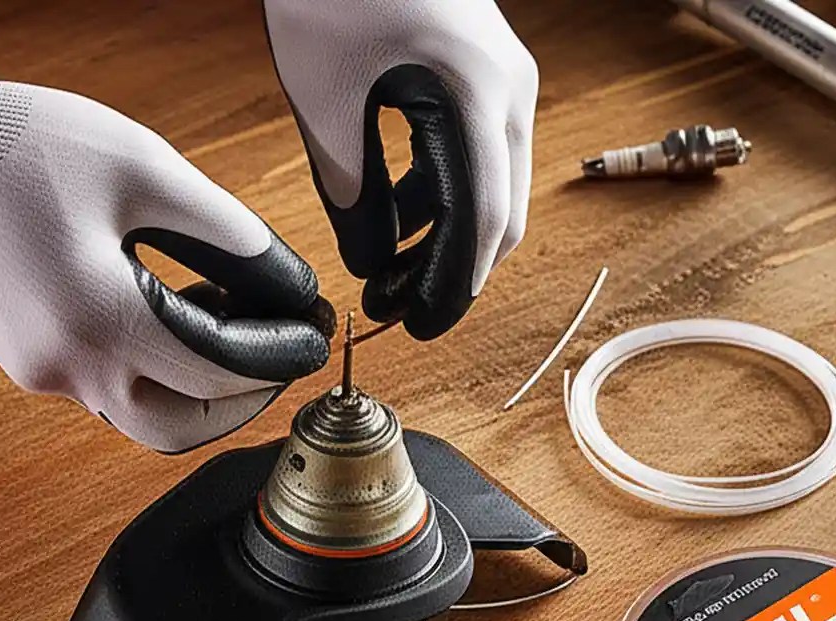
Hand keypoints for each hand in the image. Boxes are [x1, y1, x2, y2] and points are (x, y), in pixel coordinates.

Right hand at [0, 51, 331, 452]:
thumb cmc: (19, 145)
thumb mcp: (144, 170)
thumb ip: (230, 234)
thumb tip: (292, 282)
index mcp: (100, 321)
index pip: (222, 372)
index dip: (281, 355)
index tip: (316, 329)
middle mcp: (66, 368)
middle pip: (184, 425)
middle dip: (246, 397)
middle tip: (285, 351)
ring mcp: (39, 372)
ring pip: (144, 417)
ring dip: (199, 392)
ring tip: (236, 328)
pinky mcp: (24, 361)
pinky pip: (108, 390)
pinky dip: (155, 372)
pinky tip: (178, 318)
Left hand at [265, 0, 537, 339]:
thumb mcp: (326, 96)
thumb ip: (348, 185)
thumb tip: (365, 261)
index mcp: (481, 95)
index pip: (482, 220)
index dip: (452, 286)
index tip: (421, 330)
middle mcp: (509, 92)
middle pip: (500, 212)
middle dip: (450, 270)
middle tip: (395, 310)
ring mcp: (501, 81)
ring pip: (490, 187)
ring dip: (443, 236)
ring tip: (382, 273)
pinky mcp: (479, 75)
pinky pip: (473, 156)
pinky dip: (439, 197)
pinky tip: (391, 220)